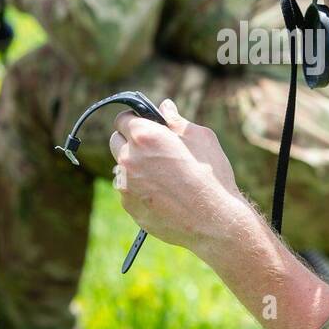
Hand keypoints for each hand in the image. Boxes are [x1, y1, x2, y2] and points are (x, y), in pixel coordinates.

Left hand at [109, 99, 251, 254]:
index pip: (123, 119)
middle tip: (152, 148)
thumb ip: (177, 120)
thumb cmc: (211, 175)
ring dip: (135, 166)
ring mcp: (126, 184)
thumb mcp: (201, 138)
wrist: (213, 220)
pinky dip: (140, 189)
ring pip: (122, 167)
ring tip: (162, 176)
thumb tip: (165, 107)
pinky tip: (163, 194)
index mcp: (144, 136)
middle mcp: (129, 158)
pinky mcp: (129, 206)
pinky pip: (128, 190)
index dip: (135, 120)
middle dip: (130, 141)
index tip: (145, 125)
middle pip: (115, 141)